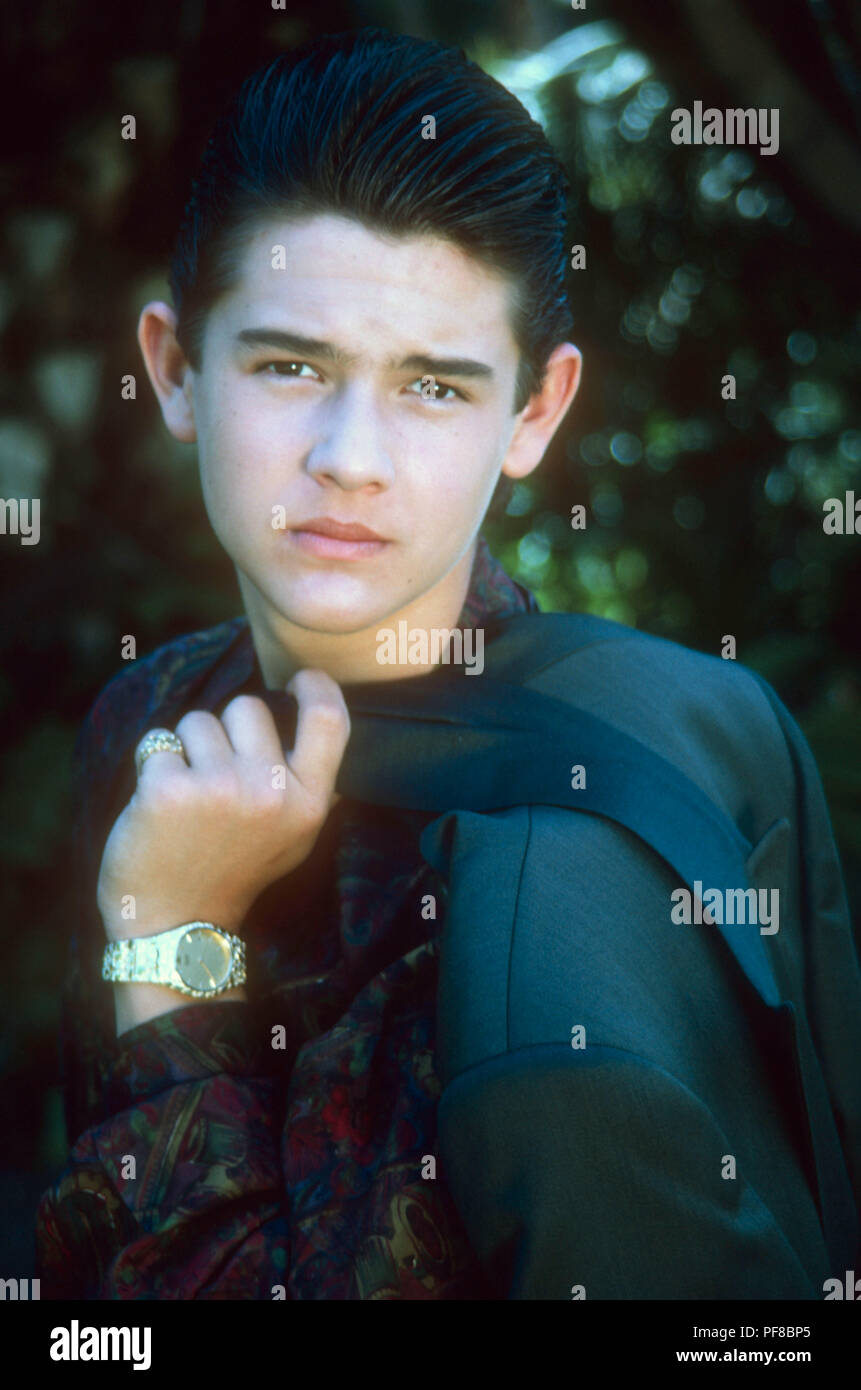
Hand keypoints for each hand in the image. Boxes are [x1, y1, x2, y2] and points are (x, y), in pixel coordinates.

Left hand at [97, 669, 349, 940]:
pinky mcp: (168, 790)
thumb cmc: (234, 873)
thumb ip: (309, 787)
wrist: (176, 928)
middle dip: (225, 731)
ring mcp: (220, 789)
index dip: (315, 686)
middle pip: (247, 707)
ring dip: (186, 749)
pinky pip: (157, 742)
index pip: (329, 718)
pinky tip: (157, 809)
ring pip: (197, 721)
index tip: (298, 681)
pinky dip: (152, 766)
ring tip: (187, 802)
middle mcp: (271, 792)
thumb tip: (323, 723)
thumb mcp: (294, 840)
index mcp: (309, 803)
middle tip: (216, 782)